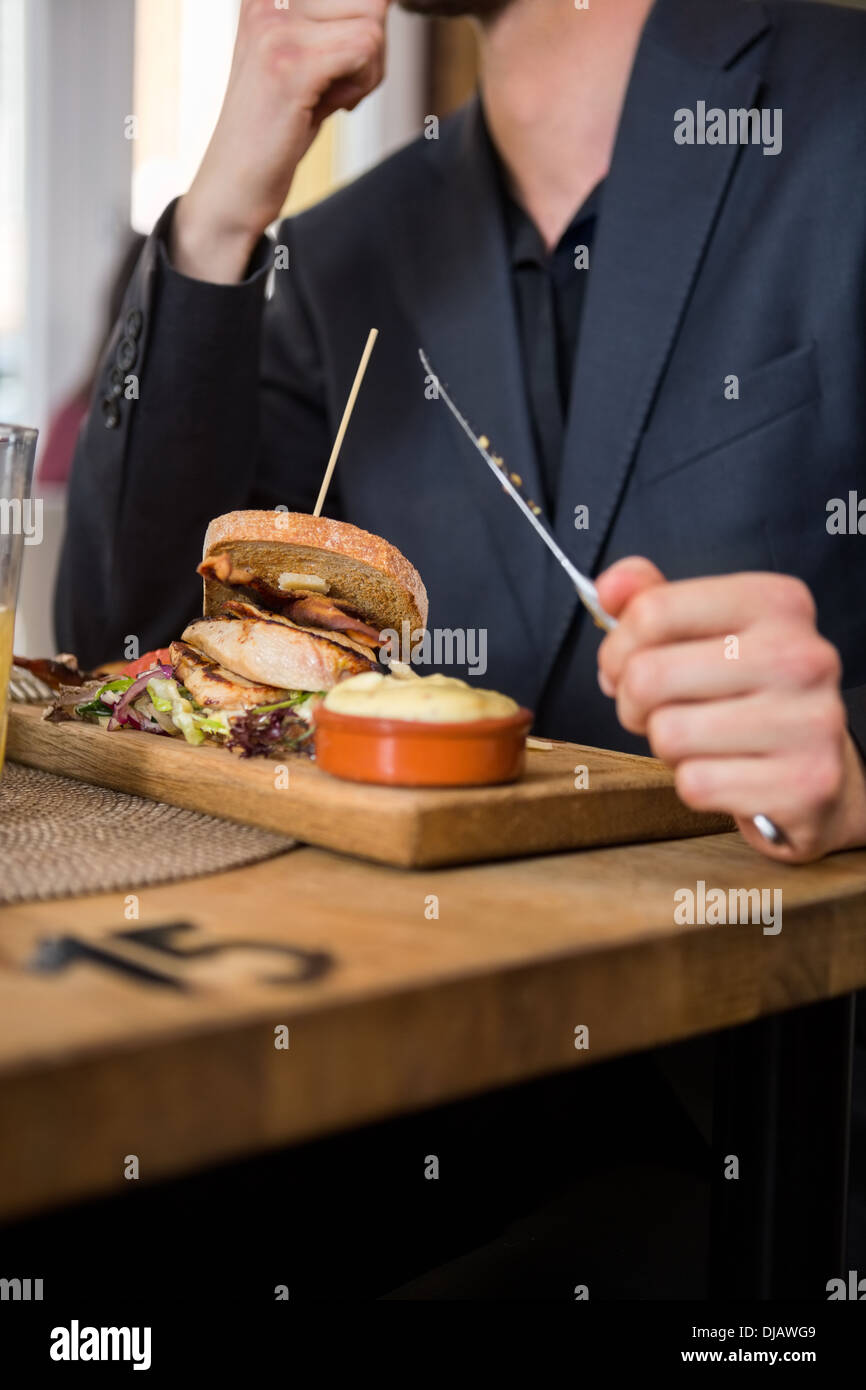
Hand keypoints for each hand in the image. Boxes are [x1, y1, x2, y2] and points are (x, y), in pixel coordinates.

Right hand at [172, 0, 389, 281]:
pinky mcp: (292, 67)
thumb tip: (381, 7)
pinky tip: (333, 107)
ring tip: (332, 99)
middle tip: (341, 88)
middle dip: (371, 52)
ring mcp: (277, 34)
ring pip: (371, 26)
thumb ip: (330, 36)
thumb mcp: (301, 71)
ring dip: (367, 73)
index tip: (339, 67)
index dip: (363, 28)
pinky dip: (360, 86)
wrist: (232, 189)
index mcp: (264, 5)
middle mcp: (267, 9)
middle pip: (368, 4)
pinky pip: (363, 51)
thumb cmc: (270, 137)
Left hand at [595, 557, 865, 861]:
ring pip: (669, 734)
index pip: (655, 611)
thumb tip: (610, 586)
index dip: (617, 648)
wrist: (817, 764)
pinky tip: (726, 770)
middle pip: (650, 675)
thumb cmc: (749, 693)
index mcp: (775, 603)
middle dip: (632, 703)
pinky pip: (696, 783)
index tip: (622, 666)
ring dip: (666, 746)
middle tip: (654, 710)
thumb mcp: (707, 632)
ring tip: (699, 740)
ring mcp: (809, 721)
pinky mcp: (804, 783)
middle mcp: (800, 655)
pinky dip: (695, 784)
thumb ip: (655, 599)